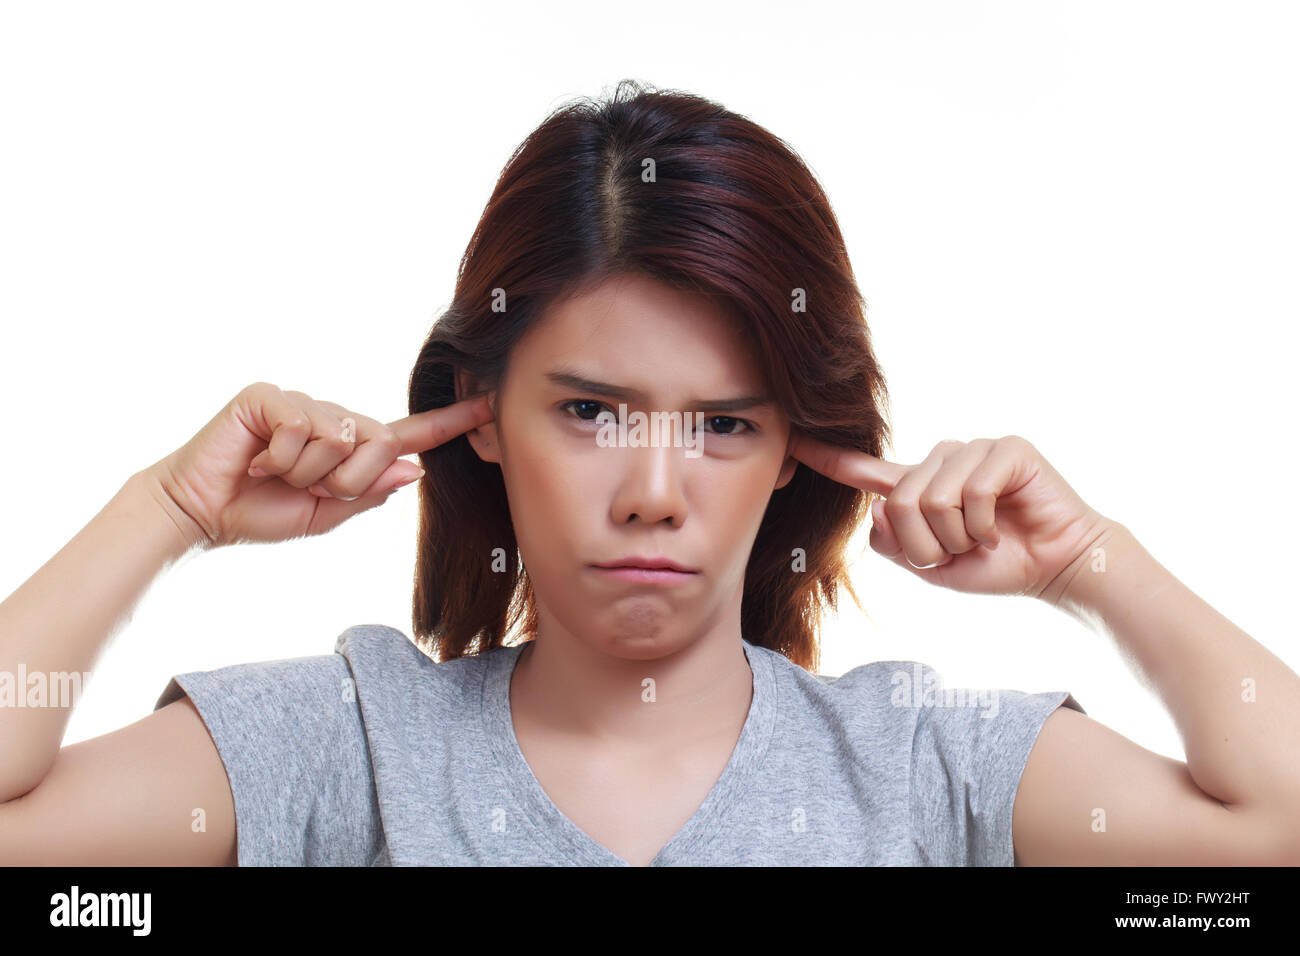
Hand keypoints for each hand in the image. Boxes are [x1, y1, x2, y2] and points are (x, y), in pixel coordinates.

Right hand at [144, 381, 494, 548]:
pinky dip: (282, 457)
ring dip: (308, 472)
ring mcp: (301, 402)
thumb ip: (369, 492)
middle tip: (302, 488)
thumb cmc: (261, 512)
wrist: (201, 514)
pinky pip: (302, 427)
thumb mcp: (325, 514)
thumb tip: (415, 468)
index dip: (449, 423)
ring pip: (342, 438)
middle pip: (379, 443)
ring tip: (273, 473)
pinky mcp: (269, 395)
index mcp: (350, 447)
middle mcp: (331, 417)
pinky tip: (256, 459)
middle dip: (346, 481)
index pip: (407, 434)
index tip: (490, 406)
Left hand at [788, 432, 1115, 599]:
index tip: (793, 442)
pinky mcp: (1006, 448)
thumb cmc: (996, 566)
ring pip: (933, 498)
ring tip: (986, 537)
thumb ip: (896, 545)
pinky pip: (972, 491)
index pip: (866, 472)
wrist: (1057, 569)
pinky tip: (1004, 526)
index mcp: (919, 487)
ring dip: (959, 536)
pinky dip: (984, 524)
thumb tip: (880, 509)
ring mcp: (972, 450)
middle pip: (901, 502)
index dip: (829, 460)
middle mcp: (940, 461)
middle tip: (963, 551)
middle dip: (929, 545)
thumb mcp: (933, 567)